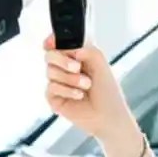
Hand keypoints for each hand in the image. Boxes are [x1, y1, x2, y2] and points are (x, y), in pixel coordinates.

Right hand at [43, 35, 144, 156]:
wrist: (109, 115)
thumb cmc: (107, 90)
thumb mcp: (100, 62)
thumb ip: (85, 48)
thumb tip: (70, 49)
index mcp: (75, 57)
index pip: (56, 44)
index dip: (51, 41)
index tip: (52, 42)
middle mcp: (64, 69)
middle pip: (49, 56)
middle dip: (62, 60)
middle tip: (78, 67)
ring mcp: (58, 83)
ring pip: (50, 72)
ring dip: (70, 78)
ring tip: (86, 85)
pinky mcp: (54, 98)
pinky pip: (51, 87)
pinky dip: (67, 90)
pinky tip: (79, 96)